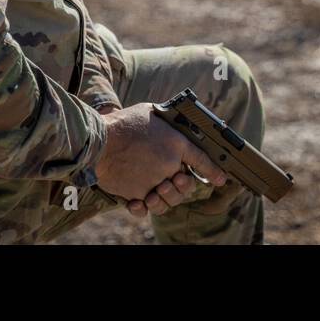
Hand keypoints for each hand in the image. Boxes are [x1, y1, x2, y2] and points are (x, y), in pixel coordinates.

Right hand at [93, 102, 226, 213]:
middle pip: (186, 186)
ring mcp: (154, 182)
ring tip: (156, 190)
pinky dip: (143, 207)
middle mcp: (169, 166)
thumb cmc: (122, 123)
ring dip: (164, 198)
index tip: (221, 179)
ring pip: (168, 200)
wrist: (98, 140)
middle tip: (174, 179)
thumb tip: (172, 119)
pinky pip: (145, 208)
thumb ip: (165, 121)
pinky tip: (141, 201)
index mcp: (176, 144)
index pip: (202, 160)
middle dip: (183, 185)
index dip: (214, 171)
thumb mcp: (150, 112)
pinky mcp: (137, 194)